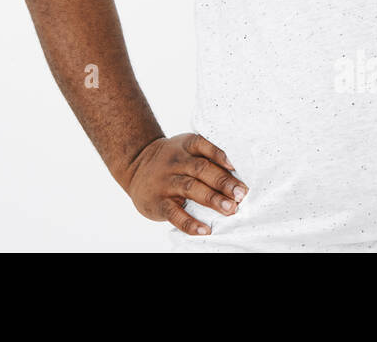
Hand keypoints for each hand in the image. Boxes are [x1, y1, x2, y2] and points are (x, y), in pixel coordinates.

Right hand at [122, 132, 248, 235]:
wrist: (135, 165)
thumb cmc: (171, 160)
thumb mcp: (184, 149)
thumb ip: (206, 157)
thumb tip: (238, 177)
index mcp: (185, 146)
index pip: (202, 145)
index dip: (218, 154)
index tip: (235, 165)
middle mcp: (175, 162)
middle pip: (200, 169)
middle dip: (223, 181)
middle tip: (241, 193)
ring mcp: (166, 182)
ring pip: (190, 188)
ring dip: (212, 199)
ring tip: (230, 209)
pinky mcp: (158, 202)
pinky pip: (174, 213)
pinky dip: (190, 223)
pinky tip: (204, 230)